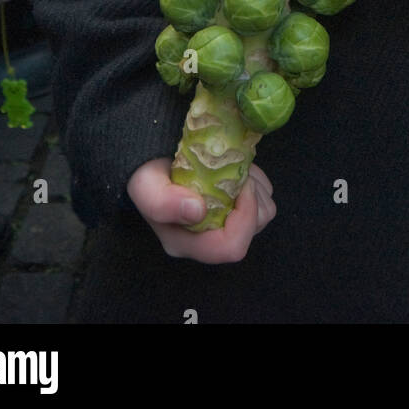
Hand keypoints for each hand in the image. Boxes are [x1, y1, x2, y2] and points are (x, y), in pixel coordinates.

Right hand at [127, 158, 275, 262]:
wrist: (152, 161)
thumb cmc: (147, 175)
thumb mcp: (145, 186)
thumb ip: (162, 203)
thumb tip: (197, 211)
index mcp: (188, 243)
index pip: (230, 247)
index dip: (245, 217)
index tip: (241, 184)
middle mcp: (209, 240)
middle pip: (252, 231)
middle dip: (254, 198)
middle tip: (239, 172)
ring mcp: (225, 225)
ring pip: (263, 215)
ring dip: (257, 188)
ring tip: (237, 171)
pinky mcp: (236, 210)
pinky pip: (264, 200)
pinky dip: (258, 183)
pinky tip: (238, 172)